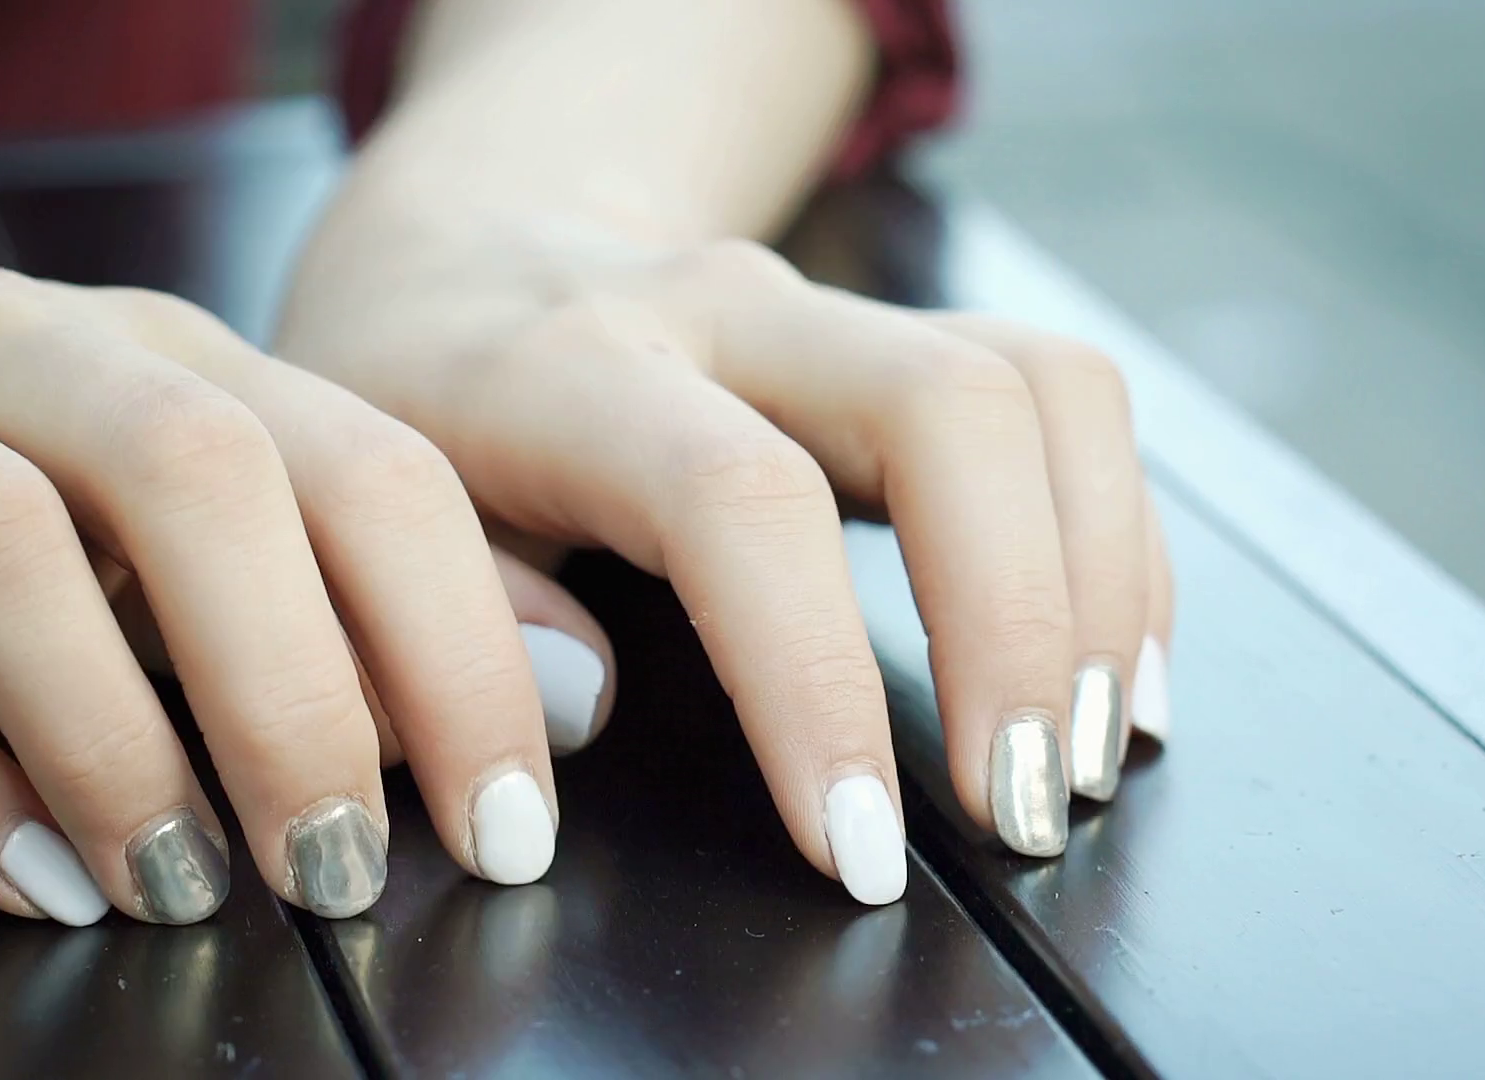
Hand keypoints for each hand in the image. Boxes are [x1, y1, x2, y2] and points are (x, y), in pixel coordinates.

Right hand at [0, 257, 614, 924]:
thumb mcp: (161, 512)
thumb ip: (350, 590)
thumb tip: (574, 693)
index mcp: (170, 351)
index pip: (369, 466)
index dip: (464, 648)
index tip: (510, 825)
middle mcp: (23, 347)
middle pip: (204, 478)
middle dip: (304, 694)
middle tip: (347, 873)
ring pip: (4, 546)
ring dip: (122, 741)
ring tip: (189, 892)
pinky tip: (29, 881)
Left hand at [280, 228, 1174, 903]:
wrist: (463, 252)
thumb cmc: (410, 399)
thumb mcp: (372, 504)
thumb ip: (455, 604)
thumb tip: (579, 706)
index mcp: (574, 367)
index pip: (734, 501)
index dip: (812, 678)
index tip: (853, 846)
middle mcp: (726, 314)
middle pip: (946, 408)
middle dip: (1020, 622)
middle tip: (1029, 804)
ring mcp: (831, 312)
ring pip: (1041, 385)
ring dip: (1098, 580)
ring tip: (1093, 749)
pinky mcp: (900, 335)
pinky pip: (1059, 401)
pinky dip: (1112, 539)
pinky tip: (1112, 663)